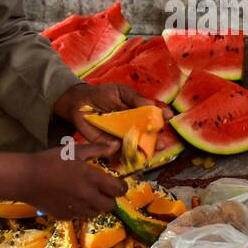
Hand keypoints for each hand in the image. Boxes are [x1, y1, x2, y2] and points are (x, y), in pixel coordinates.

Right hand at [10, 142, 127, 217]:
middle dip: (109, 198)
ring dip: (95, 206)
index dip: (121, 187)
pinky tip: (70, 199)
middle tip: (101, 190)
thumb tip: (116, 145)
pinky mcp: (65, 216)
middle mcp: (88, 196)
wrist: (26, 178)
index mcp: (93, 179)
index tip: (117, 183)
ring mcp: (76, 208)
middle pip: (110, 205)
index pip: (118, 189)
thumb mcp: (75, 150)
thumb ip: (98, 149)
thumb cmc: (51, 161)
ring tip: (85, 195)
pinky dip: (79, 210)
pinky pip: (79, 216)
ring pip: (95, 213)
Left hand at [53, 82, 172, 143]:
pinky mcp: (111, 145)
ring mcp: (124, 137)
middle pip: (150, 134)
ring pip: (138, 146)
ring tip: (148, 152)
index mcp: (140, 111)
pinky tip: (128, 154)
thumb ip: (135, 98)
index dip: (163, 116)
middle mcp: (135, 126)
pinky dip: (125, 155)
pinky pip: (120, 153)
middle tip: (161, 141)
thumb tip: (151, 104)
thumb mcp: (120, 91)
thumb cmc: (102, 94)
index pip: (155, 115)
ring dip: (144, 151)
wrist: (80, 103)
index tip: (168, 115)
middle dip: (157, 139)